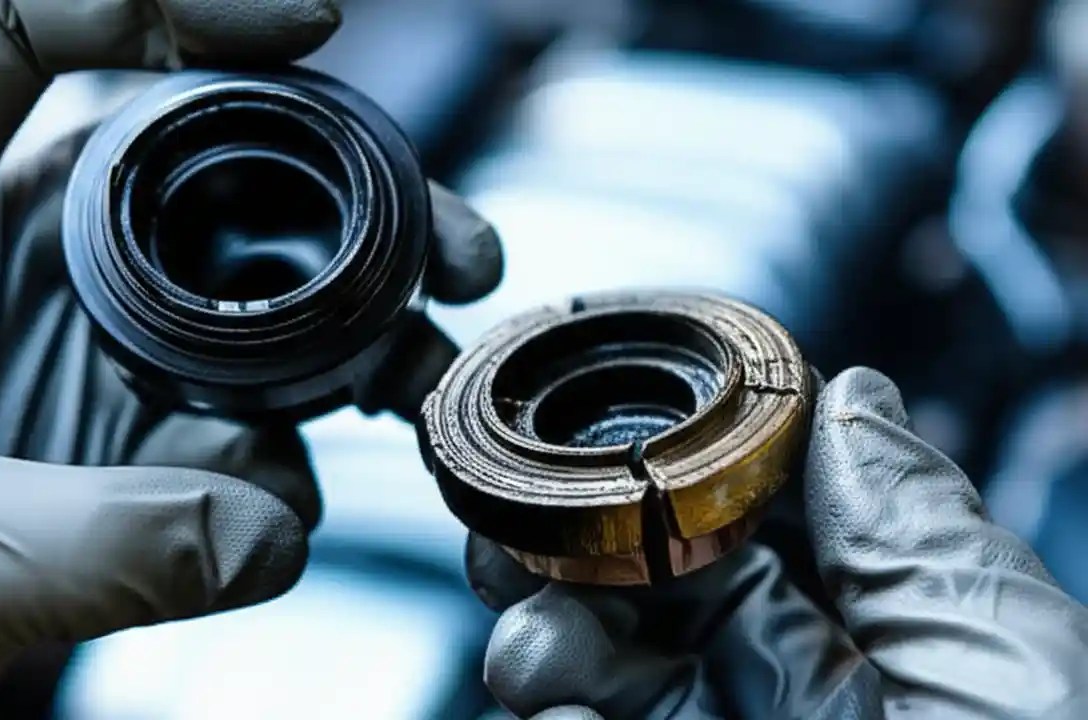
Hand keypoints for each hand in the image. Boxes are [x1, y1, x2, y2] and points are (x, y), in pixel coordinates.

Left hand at [0, 1, 500, 716]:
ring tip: (412, 395)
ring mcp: (57, 379)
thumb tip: (263, 531)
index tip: (310, 30)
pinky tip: (265, 535)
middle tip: (449, 253)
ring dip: (344, 356)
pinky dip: (267, 494)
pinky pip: (219, 458)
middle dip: (341, 203)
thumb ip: (79, 535)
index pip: (25, 23)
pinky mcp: (92, 483)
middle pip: (199, 178)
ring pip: (239, 324)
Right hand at [469, 368, 1087, 718]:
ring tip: (535, 652)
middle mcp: (806, 692)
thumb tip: (853, 398)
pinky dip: (550, 714)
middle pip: (657, 585)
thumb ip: (915, 533)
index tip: (608, 442)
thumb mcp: (1004, 667)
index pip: (759, 516)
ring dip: (547, 638)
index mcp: (891, 634)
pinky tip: (546, 708)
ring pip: (603, 666)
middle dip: (577, 551)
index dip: (674, 469)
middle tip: (525, 543)